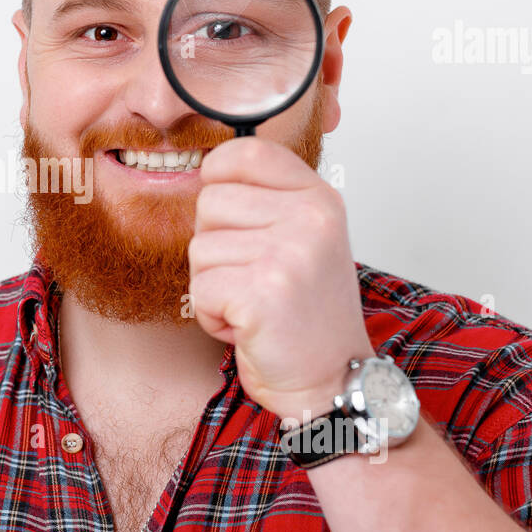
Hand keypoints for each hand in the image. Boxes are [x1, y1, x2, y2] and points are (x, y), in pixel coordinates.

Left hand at [188, 135, 373, 421]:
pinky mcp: (264, 292)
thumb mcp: (302, 239)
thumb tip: (204, 168)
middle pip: (209, 201)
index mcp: (319, 198)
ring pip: (199, 248)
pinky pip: (200, 288)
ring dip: (213, 286)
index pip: (246, 151)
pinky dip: (213, 316)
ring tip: (254, 304)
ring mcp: (289, 253)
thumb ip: (264, 201)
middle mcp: (311, 218)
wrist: (331, 380)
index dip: (219, 177)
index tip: (230, 213)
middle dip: (214, 246)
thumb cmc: (306, 314)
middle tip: (253, 278)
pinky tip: (249, 326)